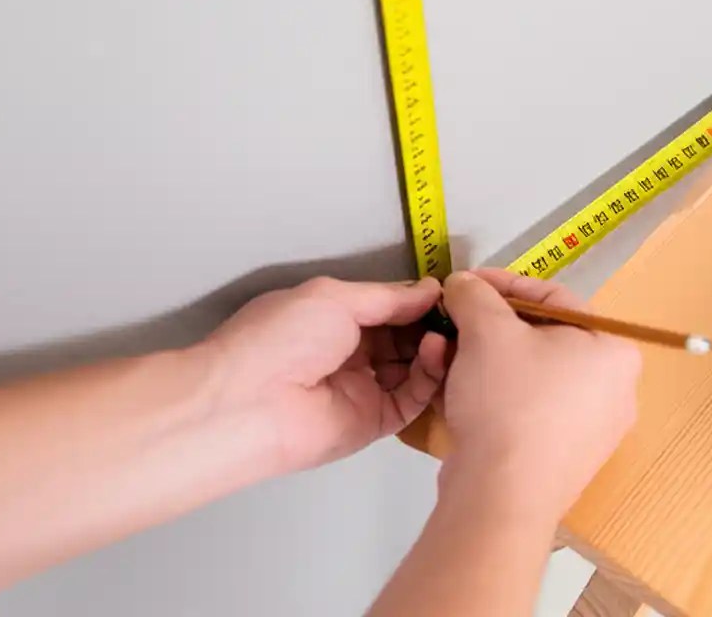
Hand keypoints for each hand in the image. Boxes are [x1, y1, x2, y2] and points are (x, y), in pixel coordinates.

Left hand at [196, 276, 446, 474]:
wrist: (248, 403)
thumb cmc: (280, 338)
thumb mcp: (334, 298)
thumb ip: (387, 297)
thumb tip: (429, 290)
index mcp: (335, 318)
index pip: (389, 308)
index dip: (418, 300)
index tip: (451, 291)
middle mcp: (351, 353)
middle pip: (406, 339)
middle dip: (433, 325)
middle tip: (463, 313)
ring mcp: (364, 388)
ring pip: (415, 369)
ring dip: (436, 349)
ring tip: (452, 332)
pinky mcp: (375, 422)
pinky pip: (412, 399)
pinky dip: (430, 377)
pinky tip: (437, 354)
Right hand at [436, 270, 641, 522]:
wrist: (501, 498)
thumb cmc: (508, 401)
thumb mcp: (486, 331)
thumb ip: (474, 295)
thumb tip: (463, 283)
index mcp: (614, 350)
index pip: (552, 299)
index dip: (501, 285)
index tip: (462, 285)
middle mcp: (616, 389)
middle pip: (541, 340)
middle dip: (487, 330)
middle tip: (451, 324)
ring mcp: (592, 430)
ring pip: (529, 377)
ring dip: (483, 363)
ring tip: (445, 360)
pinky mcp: (563, 461)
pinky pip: (526, 412)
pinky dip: (493, 398)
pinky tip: (457, 396)